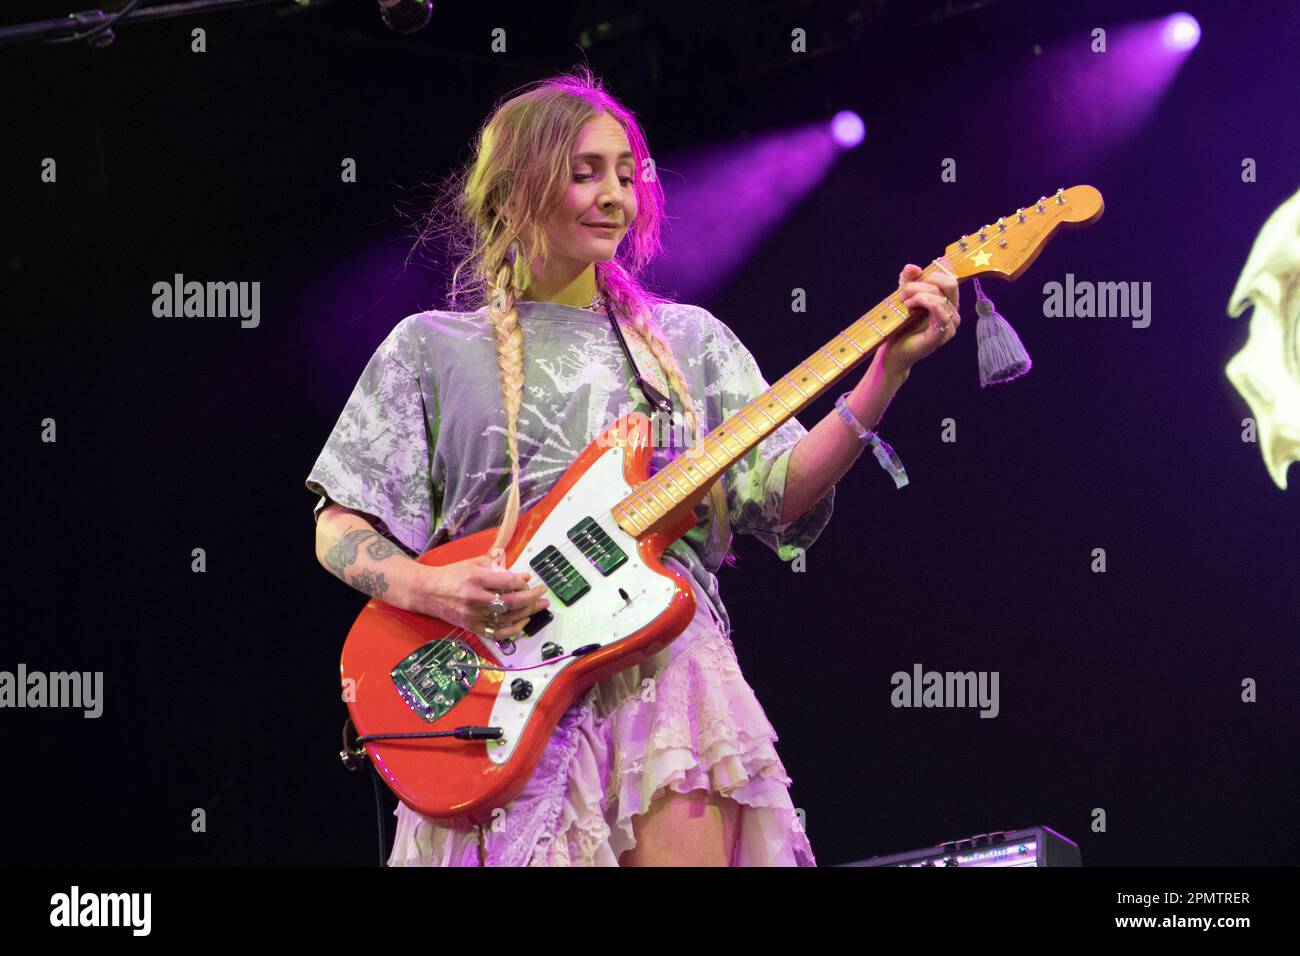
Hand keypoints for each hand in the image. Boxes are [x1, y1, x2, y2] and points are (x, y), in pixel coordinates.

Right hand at [402, 555, 549, 640]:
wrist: (427, 591)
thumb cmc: (452, 574)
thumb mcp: (475, 563)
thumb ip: (500, 568)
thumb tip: (524, 575)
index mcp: (477, 579)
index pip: (508, 582)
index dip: (523, 582)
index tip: (528, 580)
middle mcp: (476, 598)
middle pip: (512, 601)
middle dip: (532, 597)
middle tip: (543, 592)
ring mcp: (473, 615)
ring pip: (508, 617)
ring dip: (528, 613)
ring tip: (540, 606)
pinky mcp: (471, 627)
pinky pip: (497, 633)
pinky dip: (513, 630)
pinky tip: (523, 623)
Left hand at [873, 263, 960, 378]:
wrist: (893, 352)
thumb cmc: (900, 326)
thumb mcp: (904, 297)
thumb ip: (908, 281)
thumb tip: (913, 267)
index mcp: (948, 304)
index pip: (949, 280)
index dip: (931, 275)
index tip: (909, 283)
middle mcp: (953, 314)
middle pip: (949, 284)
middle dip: (924, 283)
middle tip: (903, 293)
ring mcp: (950, 326)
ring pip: (941, 297)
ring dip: (918, 294)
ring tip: (903, 303)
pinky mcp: (941, 335)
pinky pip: (940, 311)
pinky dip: (924, 302)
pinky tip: (910, 307)